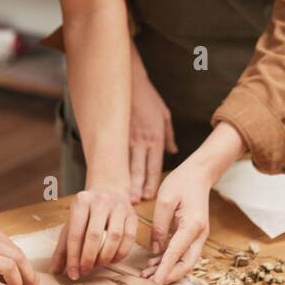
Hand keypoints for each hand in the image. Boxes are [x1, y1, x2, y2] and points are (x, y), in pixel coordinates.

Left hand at [50, 187, 137, 279]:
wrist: (109, 191)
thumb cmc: (87, 213)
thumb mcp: (71, 224)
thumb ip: (62, 248)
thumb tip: (55, 270)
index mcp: (82, 202)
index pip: (76, 233)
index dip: (73, 257)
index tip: (73, 274)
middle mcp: (101, 201)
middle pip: (95, 235)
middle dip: (89, 259)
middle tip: (85, 272)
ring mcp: (119, 207)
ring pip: (114, 237)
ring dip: (105, 257)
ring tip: (98, 265)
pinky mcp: (133, 216)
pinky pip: (129, 238)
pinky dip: (120, 254)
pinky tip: (112, 260)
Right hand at [129, 45, 176, 202]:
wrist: (130, 83)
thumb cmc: (148, 99)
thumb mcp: (164, 116)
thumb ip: (169, 136)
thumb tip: (174, 151)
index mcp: (155, 137)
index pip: (154, 165)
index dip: (151, 182)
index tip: (149, 195)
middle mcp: (141, 141)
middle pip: (139, 169)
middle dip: (137, 186)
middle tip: (134, 202)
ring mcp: (127, 138)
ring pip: (126, 164)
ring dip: (125, 181)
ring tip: (123, 195)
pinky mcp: (116, 133)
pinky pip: (115, 153)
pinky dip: (114, 167)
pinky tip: (111, 177)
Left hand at [143, 160, 211, 284]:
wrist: (199, 174)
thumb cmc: (181, 182)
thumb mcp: (165, 201)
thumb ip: (159, 226)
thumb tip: (155, 250)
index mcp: (193, 225)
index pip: (177, 252)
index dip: (165, 268)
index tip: (155, 281)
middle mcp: (200, 234)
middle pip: (187, 264)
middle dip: (169, 275)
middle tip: (150, 281)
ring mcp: (199, 235)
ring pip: (186, 261)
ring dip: (169, 269)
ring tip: (147, 273)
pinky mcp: (194, 234)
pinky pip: (184, 252)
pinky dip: (171, 260)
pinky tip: (155, 262)